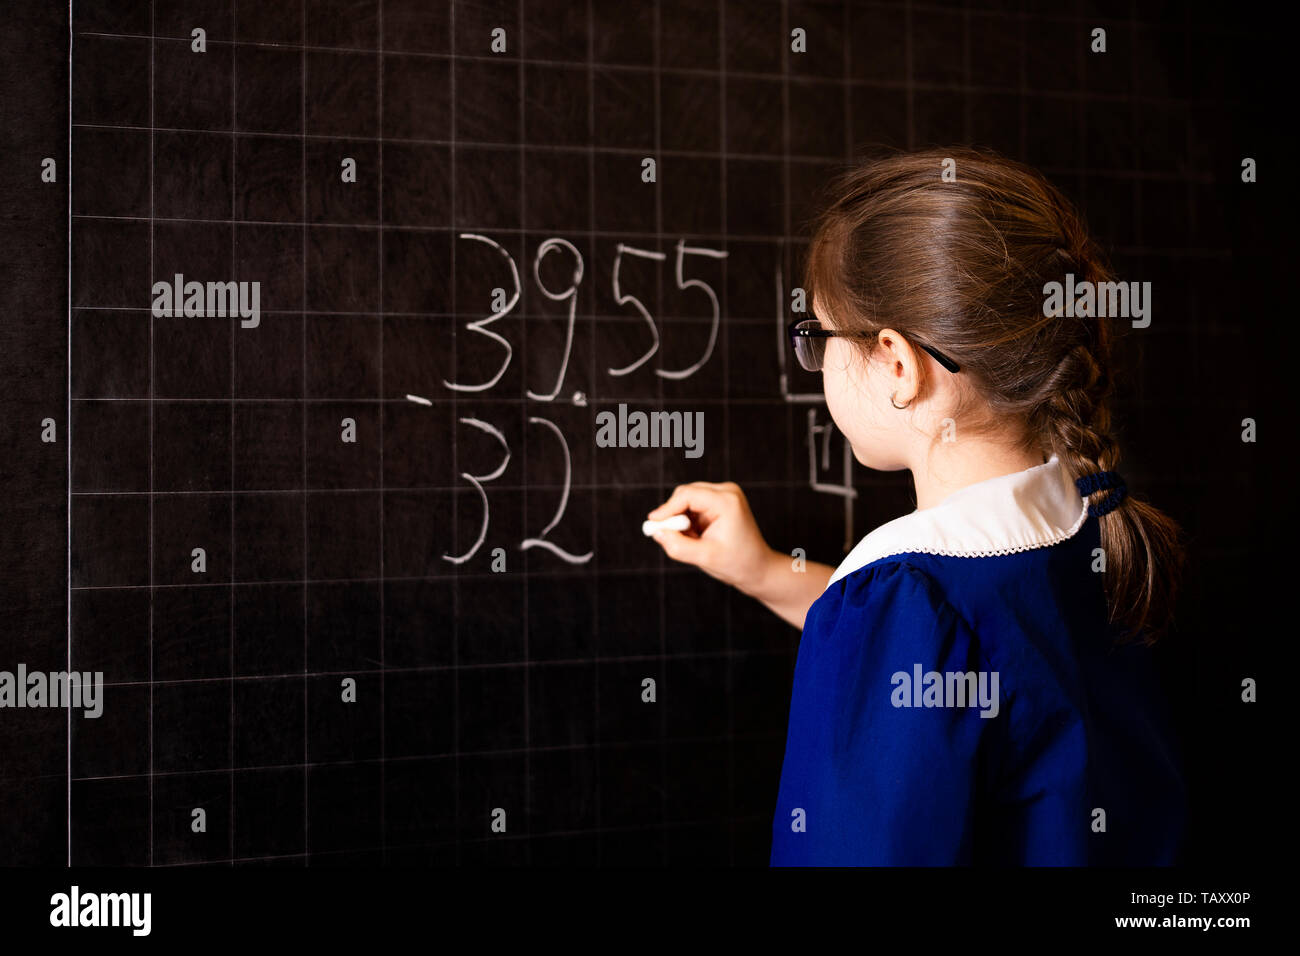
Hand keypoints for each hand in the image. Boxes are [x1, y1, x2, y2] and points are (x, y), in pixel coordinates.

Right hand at [646, 482, 779, 596]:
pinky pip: (693, 506)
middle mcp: (727, 492)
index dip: (667, 509)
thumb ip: (678, 545)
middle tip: (670, 538)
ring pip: (687, 500)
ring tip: (694, 541)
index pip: (688, 495)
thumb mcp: (705, 557)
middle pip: (685, 494)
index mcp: (727, 502)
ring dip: (682, 520)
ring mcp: (724, 494)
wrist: (758, 567)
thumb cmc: (736, 563)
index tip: (653, 525)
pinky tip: (699, 536)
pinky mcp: (720, 500)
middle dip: (675, 516)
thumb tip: (656, 532)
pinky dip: (689, 521)